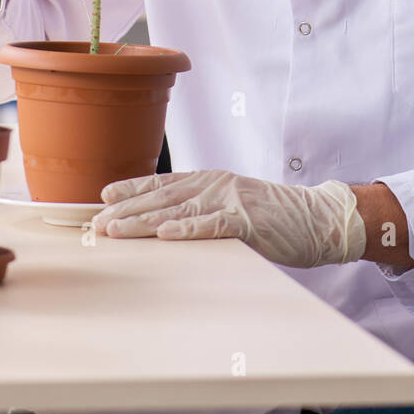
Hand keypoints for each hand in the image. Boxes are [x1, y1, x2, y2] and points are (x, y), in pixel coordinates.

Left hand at [92, 169, 367, 267]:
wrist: (318, 217)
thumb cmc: (273, 215)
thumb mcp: (233, 202)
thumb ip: (203, 206)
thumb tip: (167, 220)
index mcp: (210, 179)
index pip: (162, 182)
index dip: (132, 188)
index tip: (102, 197)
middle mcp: (215, 183)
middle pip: (161, 197)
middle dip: (126, 210)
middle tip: (96, 222)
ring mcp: (231, 200)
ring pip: (178, 211)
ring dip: (143, 221)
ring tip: (115, 229)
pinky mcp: (248, 221)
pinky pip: (213, 225)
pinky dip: (188, 229)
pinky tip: (166, 235)